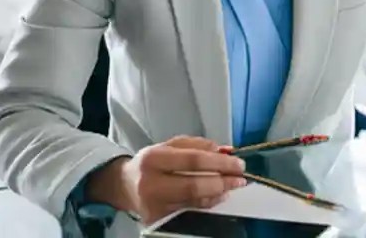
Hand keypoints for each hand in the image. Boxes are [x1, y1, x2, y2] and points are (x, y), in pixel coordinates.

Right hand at [86, 136, 246, 224]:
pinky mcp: (158, 220)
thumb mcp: (169, 146)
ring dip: (219, 192)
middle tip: (240, 177)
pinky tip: (218, 195)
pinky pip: (190, 210)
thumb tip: (226, 151)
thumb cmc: (151, 163)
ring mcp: (154, 205)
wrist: (125, 186)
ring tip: (233, 184)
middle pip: (194, 185)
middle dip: (223, 181)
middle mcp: (151, 184)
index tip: (238, 163)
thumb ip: (197, 145)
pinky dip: (208, 202)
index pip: (192, 160)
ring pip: (194, 201)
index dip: (219, 163)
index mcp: (153, 158)